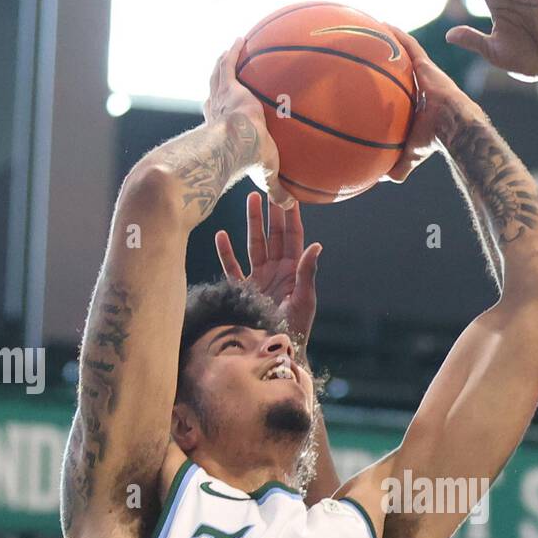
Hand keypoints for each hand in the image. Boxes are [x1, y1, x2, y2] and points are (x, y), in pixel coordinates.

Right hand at [203, 36, 292, 208]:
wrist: (236, 145)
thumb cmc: (248, 161)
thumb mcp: (267, 174)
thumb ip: (277, 187)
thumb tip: (290, 205)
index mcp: (223, 130)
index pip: (218, 118)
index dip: (217, 111)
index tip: (219, 105)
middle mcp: (218, 111)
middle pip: (214, 93)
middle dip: (216, 83)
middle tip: (220, 73)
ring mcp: (223, 97)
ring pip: (218, 76)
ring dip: (222, 63)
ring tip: (229, 50)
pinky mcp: (230, 87)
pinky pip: (231, 63)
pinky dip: (233, 51)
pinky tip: (240, 39)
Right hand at [216, 192, 321, 346]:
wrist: (276, 350)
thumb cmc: (295, 329)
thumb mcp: (304, 300)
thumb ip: (307, 272)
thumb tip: (316, 245)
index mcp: (294, 270)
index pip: (293, 237)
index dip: (291, 216)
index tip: (290, 194)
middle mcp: (277, 270)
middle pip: (273, 234)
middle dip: (271, 211)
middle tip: (268, 186)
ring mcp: (259, 278)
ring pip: (254, 243)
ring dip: (252, 222)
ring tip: (249, 198)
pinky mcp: (243, 289)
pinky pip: (232, 266)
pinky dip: (226, 252)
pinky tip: (220, 235)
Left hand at [381, 26, 483, 183]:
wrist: (455, 127)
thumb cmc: (436, 140)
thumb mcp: (414, 153)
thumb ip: (401, 164)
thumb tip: (385, 179)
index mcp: (422, 102)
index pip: (407, 90)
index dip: (396, 82)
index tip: (382, 75)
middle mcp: (424, 84)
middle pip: (405, 67)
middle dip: (392, 56)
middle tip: (375, 45)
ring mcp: (427, 73)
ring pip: (407, 51)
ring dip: (393, 39)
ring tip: (375, 27)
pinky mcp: (427, 65)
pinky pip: (409, 45)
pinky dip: (396, 35)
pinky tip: (382, 24)